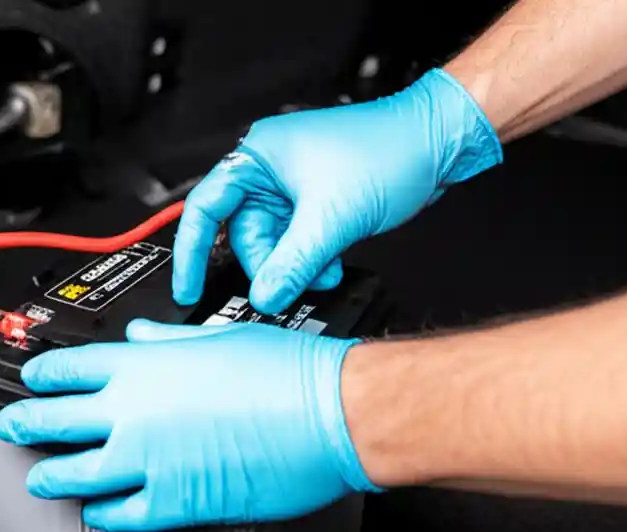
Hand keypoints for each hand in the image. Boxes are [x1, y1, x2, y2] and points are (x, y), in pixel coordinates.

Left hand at [0, 320, 380, 531]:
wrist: (329, 414)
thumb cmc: (290, 372)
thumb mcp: (221, 337)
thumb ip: (169, 340)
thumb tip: (143, 332)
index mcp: (145, 364)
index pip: (69, 367)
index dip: (41, 374)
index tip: (31, 378)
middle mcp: (134, 411)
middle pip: (54, 418)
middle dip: (24, 421)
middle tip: (12, 425)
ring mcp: (147, 460)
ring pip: (73, 473)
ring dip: (48, 475)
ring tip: (38, 478)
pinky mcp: (172, 502)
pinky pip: (118, 513)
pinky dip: (99, 513)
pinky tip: (94, 512)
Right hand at [172, 68, 501, 313]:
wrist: (438, 141)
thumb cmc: (389, 149)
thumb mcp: (331, 219)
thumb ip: (292, 264)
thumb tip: (266, 296)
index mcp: (259, 156)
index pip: (206, 208)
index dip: (191, 252)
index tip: (188, 288)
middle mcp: (271, 169)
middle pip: (244, 234)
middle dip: (268, 265)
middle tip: (284, 286)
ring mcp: (295, 186)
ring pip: (274, 243)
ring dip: (294, 265)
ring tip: (322, 271)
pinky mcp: (318, 201)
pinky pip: (298, 240)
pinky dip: (310, 258)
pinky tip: (329, 263)